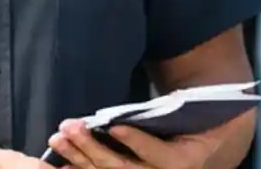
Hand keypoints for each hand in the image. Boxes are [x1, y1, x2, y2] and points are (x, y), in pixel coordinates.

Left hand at [47, 119, 218, 168]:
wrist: (201, 145)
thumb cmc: (196, 124)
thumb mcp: (191, 117)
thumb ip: (173, 111)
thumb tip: (157, 98)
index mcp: (179, 161)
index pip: (156, 154)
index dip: (135, 142)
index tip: (115, 126)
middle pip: (122, 167)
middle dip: (93, 148)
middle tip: (72, 127)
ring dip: (79, 157)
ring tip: (59, 139)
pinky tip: (61, 166)